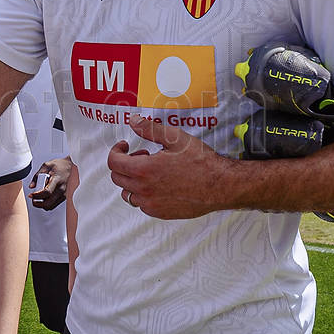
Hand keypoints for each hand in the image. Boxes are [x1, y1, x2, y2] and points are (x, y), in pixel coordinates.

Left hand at [29, 157, 71, 210]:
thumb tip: (31, 186)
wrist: (71, 167)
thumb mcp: (46, 166)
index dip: (37, 195)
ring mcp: (63, 194)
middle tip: (33, 198)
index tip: (31, 195)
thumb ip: (37, 175)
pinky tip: (44, 197)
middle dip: (38, 203)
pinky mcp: (64, 197)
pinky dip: (47, 203)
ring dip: (42, 204)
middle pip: (48, 203)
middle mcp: (61, 189)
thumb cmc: (60, 165)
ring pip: (51, 206)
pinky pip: (54, 204)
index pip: (47, 192)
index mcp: (57, 180)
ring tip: (37, 198)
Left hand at [106, 118, 232, 219]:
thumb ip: (149, 129)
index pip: (113, 162)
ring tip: (151, 170)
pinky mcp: (160, 213)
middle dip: (125, 163)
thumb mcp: (175, 138)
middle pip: (117, 177)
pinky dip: (143, 193)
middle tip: (142, 154)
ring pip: (127, 193)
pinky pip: (141, 204)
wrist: (220, 185)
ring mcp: (151, 203)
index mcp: (144, 169)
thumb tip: (133, 121)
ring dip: (132, 180)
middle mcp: (144, 189)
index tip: (125, 146)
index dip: (116, 151)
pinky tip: (159, 184)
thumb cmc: (201, 161)